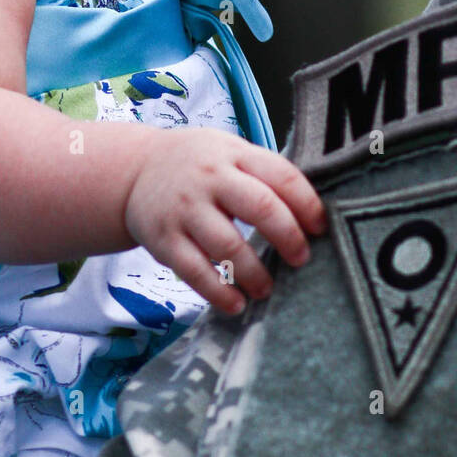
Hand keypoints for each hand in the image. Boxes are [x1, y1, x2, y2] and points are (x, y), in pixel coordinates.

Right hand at [123, 128, 326, 315]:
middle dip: (288, 237)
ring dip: (254, 273)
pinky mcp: (164, 239)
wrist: (135, 171)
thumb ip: (264, 175)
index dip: (307, 204)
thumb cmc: (200, 165)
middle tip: (301, 259)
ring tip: (267, 289)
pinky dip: (218, 292)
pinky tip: (236, 304)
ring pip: (227, 245)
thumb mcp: (231, 152)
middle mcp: (211, 178)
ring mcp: (185, 209)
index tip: (321, 228)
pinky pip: (194, 271)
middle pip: (260, 207)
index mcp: (235, 154)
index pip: (281, 175)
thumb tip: (312, 214)